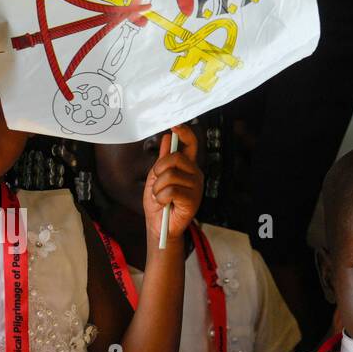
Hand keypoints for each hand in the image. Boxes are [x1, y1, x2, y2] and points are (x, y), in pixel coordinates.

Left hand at [144, 124, 203, 243]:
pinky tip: (164, 204)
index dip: (184, 133)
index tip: (175, 126)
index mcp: (187, 166)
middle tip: (156, 181)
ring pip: (170, 175)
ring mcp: (196, 187)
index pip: (191, 144)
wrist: (159, 225)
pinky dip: (161, 198)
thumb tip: (166, 139)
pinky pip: (171, 190)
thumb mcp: (156, 177)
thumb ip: (163, 159)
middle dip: (159, 168)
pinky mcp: (193, 200)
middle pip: (176, 157)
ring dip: (158, 187)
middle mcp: (195, 174)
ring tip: (160, 197)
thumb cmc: (159, 202)